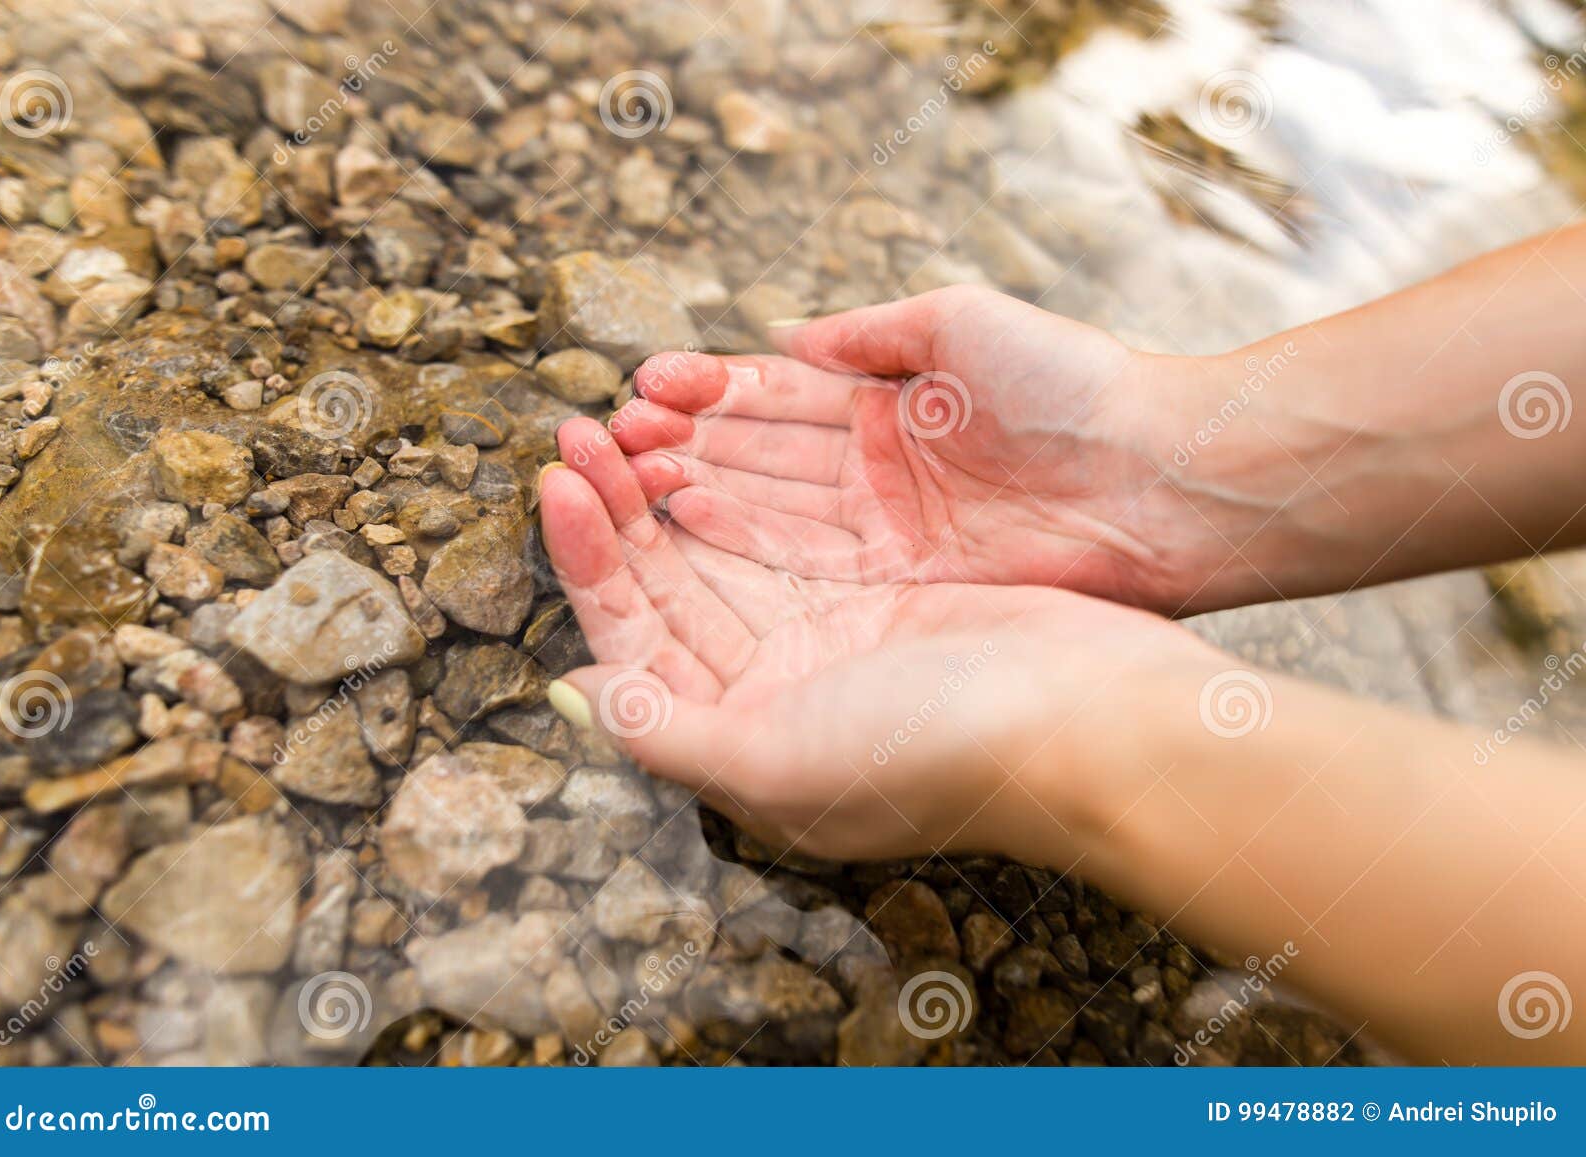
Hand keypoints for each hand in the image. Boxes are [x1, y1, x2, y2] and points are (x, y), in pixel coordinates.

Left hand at [539, 416, 1212, 860]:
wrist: (1096, 724)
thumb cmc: (940, 756)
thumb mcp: (778, 765)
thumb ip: (664, 734)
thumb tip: (567, 694)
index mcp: (740, 740)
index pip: (635, 639)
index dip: (587, 563)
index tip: (554, 482)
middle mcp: (777, 692)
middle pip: (674, 587)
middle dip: (621, 509)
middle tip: (577, 427)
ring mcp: (834, 639)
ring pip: (727, 549)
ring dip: (675, 485)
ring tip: (629, 415)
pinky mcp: (889, 594)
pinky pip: (795, 528)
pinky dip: (754, 483)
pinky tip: (716, 436)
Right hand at [606, 285, 1231, 613]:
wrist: (1156, 479)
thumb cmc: (1073, 385)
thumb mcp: (962, 322)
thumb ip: (869, 333)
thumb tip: (781, 336)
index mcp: (892, 402)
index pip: (780, 397)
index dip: (713, 391)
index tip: (646, 384)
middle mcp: (878, 470)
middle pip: (761, 455)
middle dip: (686, 443)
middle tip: (611, 437)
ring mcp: (885, 529)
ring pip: (770, 507)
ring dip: (698, 490)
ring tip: (628, 475)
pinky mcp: (900, 581)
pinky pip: (806, 558)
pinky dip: (746, 539)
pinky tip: (687, 518)